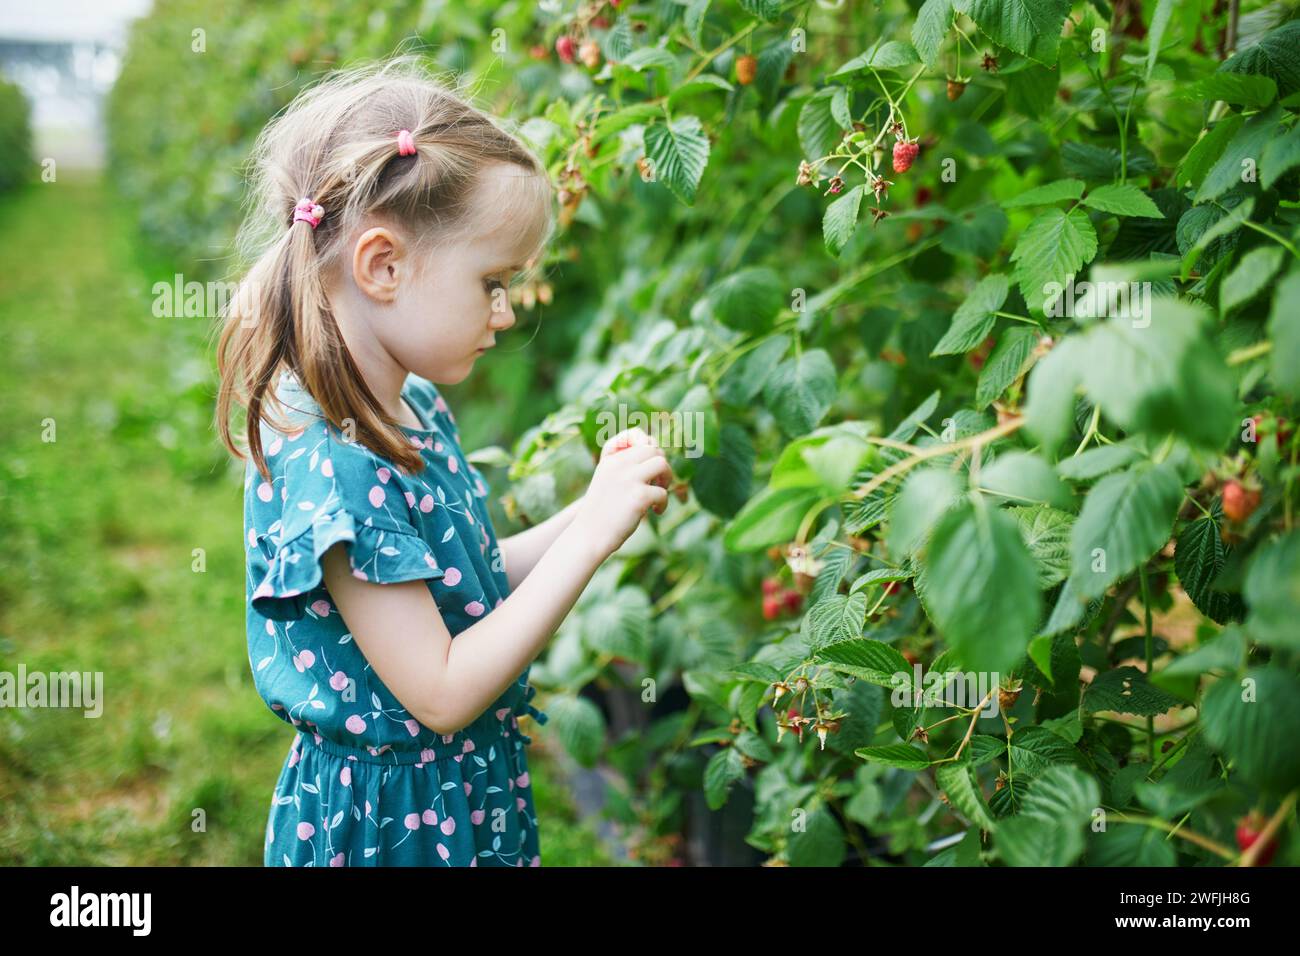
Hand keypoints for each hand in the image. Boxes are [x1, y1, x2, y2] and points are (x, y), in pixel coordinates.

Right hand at [573, 428, 673, 558]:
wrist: (588, 536)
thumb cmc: (600, 513)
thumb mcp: (607, 482)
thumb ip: (625, 468)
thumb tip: (657, 457)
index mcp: (610, 460)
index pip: (635, 434)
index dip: (648, 443)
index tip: (648, 462)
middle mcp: (618, 465)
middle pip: (654, 449)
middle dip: (661, 465)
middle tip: (657, 483)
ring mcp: (628, 479)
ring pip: (662, 463)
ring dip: (666, 478)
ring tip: (658, 493)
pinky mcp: (638, 496)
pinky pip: (663, 492)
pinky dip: (663, 503)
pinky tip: (655, 512)